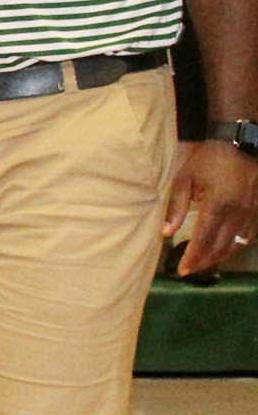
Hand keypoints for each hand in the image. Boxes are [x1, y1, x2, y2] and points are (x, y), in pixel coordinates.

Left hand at [163, 140, 257, 274]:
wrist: (237, 143)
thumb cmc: (207, 160)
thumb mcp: (184, 179)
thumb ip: (176, 207)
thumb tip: (166, 233)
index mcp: (218, 204)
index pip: (204, 240)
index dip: (193, 258)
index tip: (182, 270)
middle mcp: (238, 211)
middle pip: (221, 246)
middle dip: (204, 262)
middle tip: (189, 270)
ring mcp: (251, 211)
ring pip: (237, 244)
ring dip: (220, 257)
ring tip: (203, 263)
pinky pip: (249, 235)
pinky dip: (236, 246)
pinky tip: (224, 249)